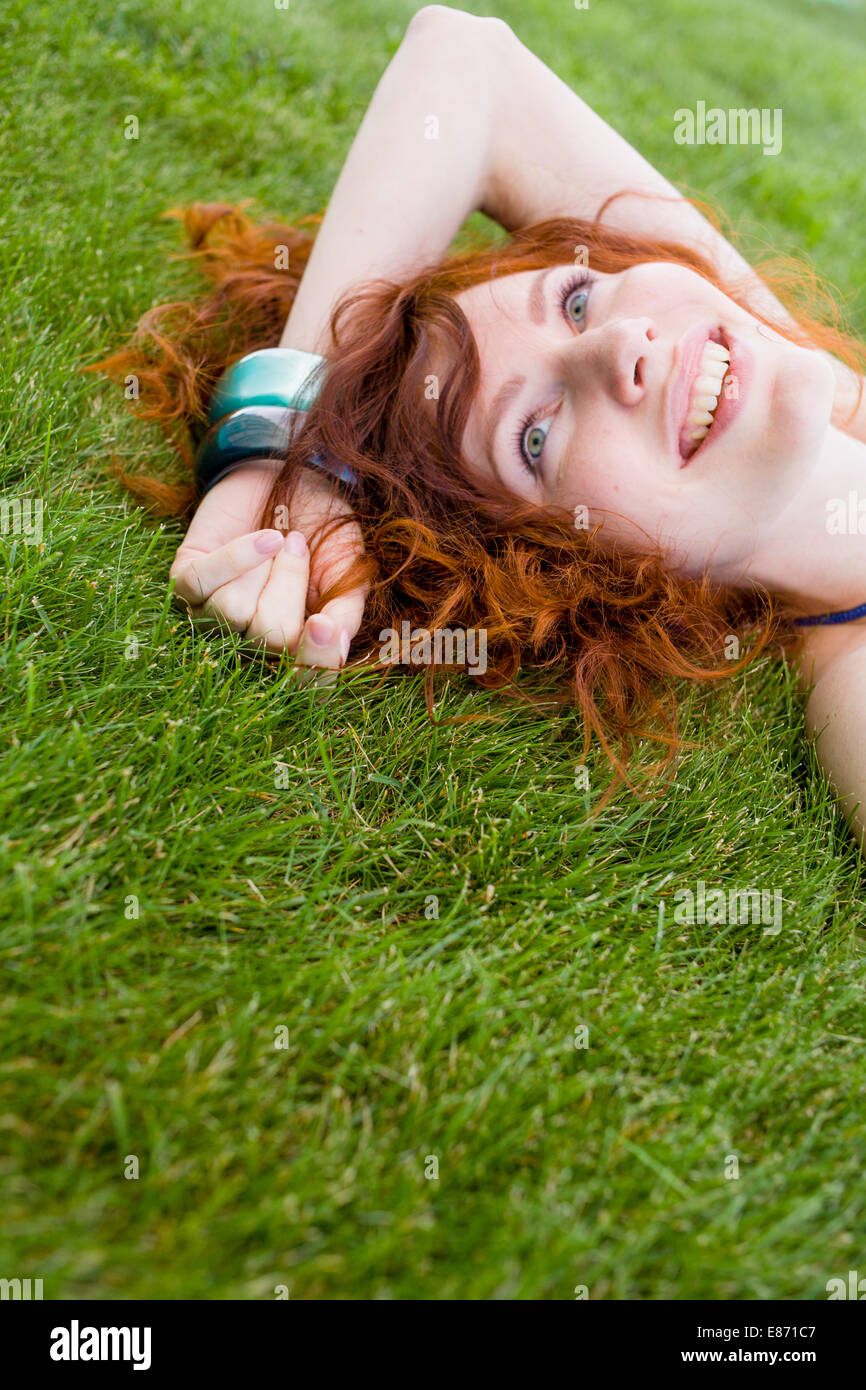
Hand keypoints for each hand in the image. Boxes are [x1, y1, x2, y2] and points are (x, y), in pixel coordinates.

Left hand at [169, 460, 366, 669]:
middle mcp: (252, 646)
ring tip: (275, 539)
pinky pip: (201, 584)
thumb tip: (336, 647)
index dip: (314, 662)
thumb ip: (346, 611)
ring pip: (232, 613)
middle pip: (269, 641)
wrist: (290, 476)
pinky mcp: (184, 585)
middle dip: (291, 584)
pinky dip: (237, 556)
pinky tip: (262, 538)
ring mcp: (214, 619)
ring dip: (263, 567)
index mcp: (300, 650)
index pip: (307, 686)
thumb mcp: (348, 569)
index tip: (323, 625)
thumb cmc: (323, 530)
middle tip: (299, 546)